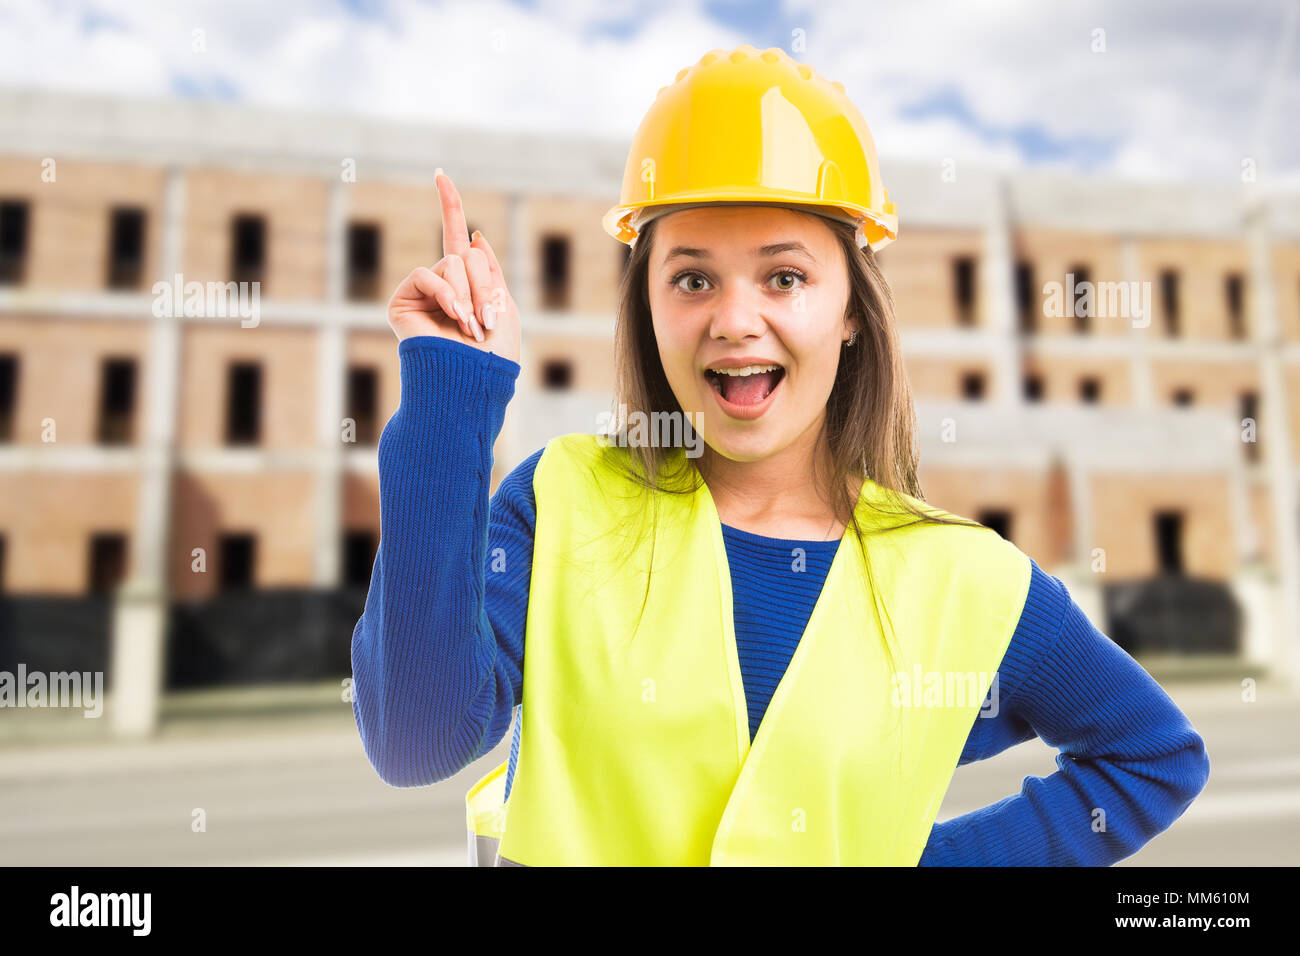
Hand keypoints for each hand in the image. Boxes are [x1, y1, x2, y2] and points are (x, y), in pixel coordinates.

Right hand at [386, 168, 521, 364]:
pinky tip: (454, 317)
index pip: (457, 237)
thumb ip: (490, 270)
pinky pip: (426, 275)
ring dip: (468, 294)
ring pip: (451, 263)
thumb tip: (474, 235)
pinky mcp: (403, 301)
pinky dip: (446, 294)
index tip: (439, 174)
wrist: (471, 381)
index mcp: (468, 285)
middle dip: (484, 283)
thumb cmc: (493, 355)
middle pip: (466, 254)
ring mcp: (423, 293)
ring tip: (471, 326)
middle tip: (487, 321)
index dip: (449, 206)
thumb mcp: (505, 306)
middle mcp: (443, 285)